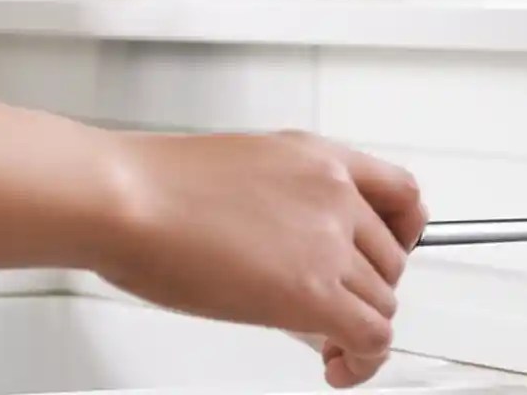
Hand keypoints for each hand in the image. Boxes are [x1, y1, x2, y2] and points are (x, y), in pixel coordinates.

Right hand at [97, 131, 428, 388]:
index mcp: (320, 158)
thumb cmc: (155, 186)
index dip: (403, 235)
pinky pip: (373, 337)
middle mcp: (335, 194)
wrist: (123, 198)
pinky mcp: (312, 292)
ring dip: (358, 328)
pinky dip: (364, 362)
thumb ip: (289, 203)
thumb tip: (299, 252)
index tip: (387, 256)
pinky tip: (336, 367)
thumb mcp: (246, 170)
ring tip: (325, 342)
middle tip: (331, 310)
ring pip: (383, 301)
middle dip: (366, 290)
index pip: (403, 194)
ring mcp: (327, 241)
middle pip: (392, 259)